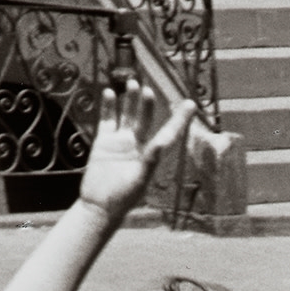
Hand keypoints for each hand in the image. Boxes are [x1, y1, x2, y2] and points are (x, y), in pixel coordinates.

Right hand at [78, 79, 195, 223]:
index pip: (168, 133)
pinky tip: (109, 93)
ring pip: (126, 115)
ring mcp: (120, 142)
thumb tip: (161, 143)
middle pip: (144, 119)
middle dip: (146, 105)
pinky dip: (108, 107)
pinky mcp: (103, 142)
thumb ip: (150, 161)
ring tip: (132, 84)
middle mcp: (137, 146)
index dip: (180, 119)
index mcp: (151, 156)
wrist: (99, 206)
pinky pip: (107, 120)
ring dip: (129, 100)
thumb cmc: (122, 199)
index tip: (190, 104)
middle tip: (147, 90)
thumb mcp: (139, 180)